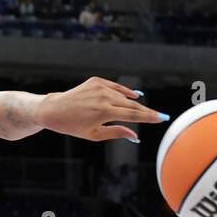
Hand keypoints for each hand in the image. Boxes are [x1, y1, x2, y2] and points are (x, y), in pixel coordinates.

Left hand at [40, 78, 165, 142]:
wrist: (53, 110)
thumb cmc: (72, 126)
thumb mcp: (94, 135)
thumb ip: (116, 133)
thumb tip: (135, 136)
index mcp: (104, 112)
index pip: (133, 115)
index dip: (149, 117)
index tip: (163, 118)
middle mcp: (103, 97)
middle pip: (132, 105)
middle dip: (146, 111)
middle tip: (160, 116)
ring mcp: (100, 87)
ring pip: (124, 96)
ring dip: (135, 104)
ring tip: (146, 111)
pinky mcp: (96, 80)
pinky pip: (116, 87)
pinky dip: (125, 92)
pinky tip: (135, 96)